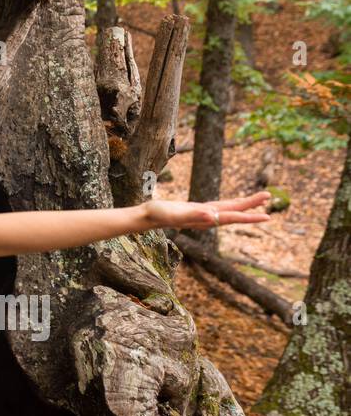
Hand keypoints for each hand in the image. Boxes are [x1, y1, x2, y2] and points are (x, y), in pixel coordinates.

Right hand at [143, 191, 271, 230]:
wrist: (146, 217)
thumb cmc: (157, 214)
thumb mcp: (175, 213)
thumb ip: (193, 215)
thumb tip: (214, 216)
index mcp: (205, 218)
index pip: (232, 216)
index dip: (249, 216)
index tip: (266, 217)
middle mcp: (207, 218)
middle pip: (234, 211)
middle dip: (252, 206)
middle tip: (269, 196)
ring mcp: (202, 214)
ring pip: (228, 209)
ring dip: (244, 205)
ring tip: (260, 199)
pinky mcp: (197, 209)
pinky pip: (219, 207)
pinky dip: (230, 205)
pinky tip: (234, 205)